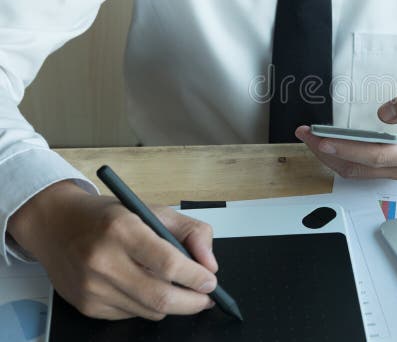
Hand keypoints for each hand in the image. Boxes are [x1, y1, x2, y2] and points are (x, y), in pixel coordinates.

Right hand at [8, 180, 218, 320]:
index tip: (211, 281)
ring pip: (149, 311)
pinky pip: (131, 315)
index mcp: (122, 229)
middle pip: (161, 297)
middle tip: (206, 297)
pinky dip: (147, 306)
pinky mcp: (86, 305)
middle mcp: (103, 260)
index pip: (169, 264)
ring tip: (179, 289)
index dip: (196, 277)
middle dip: (193, 302)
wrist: (56, 225)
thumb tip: (210, 265)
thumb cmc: (107, 217)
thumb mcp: (152, 210)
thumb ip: (190, 232)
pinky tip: (145, 287)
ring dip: (172, 304)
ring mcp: (92, 287)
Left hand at [297, 80, 396, 180]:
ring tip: (312, 137)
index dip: (347, 148)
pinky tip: (332, 143)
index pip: (376, 155)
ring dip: (333, 155)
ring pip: (359, 171)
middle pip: (359, 168)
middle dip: (328, 152)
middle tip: (306, 133)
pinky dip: (344, 156)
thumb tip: (384, 113)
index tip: (323, 137)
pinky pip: (365, 167)